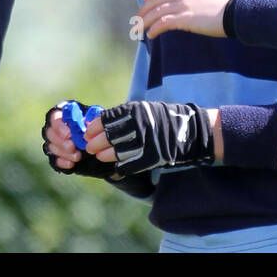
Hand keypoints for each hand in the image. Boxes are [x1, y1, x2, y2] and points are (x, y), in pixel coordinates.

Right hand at [42, 101, 113, 177]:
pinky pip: (54, 159)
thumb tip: (89, 121)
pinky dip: (63, 162)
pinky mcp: (56, 155)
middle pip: (50, 134)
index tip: (69, 134)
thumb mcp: (92, 120)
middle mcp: (54, 129)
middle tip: (72, 147)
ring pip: (52, 147)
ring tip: (77, 156)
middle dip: (61, 142)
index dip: (59, 127)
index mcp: (62, 116)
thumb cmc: (92, 126)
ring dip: (64, 153)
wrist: (94, 141)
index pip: (54, 118)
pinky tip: (71, 163)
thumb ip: (90, 118)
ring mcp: (53, 143)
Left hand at [87, 101, 215, 175]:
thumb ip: (123, 116)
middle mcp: (138, 125)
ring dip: (104, 155)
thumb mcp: (143, 110)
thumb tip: (97, 123)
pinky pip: (129, 164)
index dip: (94, 128)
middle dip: (95, 143)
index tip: (87, 133)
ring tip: (100, 155)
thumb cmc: (161, 119)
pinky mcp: (151, 157)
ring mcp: (145, 142)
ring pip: (116, 152)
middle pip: (108, 137)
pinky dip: (119, 166)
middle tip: (90, 147)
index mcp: (135, 111)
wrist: (189, 131)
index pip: (105, 119)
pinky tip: (115, 165)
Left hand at [138, 0, 235, 38]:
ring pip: (156, 11)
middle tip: (138, 18)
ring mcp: (183, 4)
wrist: (239, 10)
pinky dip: (154, 29)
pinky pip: (163, 23)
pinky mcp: (184, 18)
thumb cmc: (232, 1)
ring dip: (145, 21)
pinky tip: (151, 35)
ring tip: (139, 29)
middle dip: (144, 8)